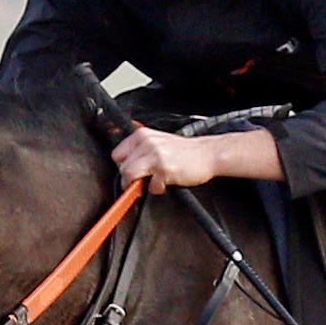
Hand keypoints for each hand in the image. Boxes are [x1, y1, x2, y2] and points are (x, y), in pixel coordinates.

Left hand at [109, 125, 276, 190]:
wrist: (208, 154)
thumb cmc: (186, 151)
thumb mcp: (159, 142)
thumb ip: (141, 150)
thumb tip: (126, 166)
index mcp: (143, 135)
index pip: (117, 154)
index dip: (123, 166)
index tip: (131, 173)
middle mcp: (147, 143)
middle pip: (122, 167)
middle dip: (130, 178)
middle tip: (143, 181)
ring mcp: (155, 155)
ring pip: (129, 175)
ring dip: (138, 185)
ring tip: (152, 183)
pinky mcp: (164, 169)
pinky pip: (150, 186)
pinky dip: (157, 189)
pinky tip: (166, 182)